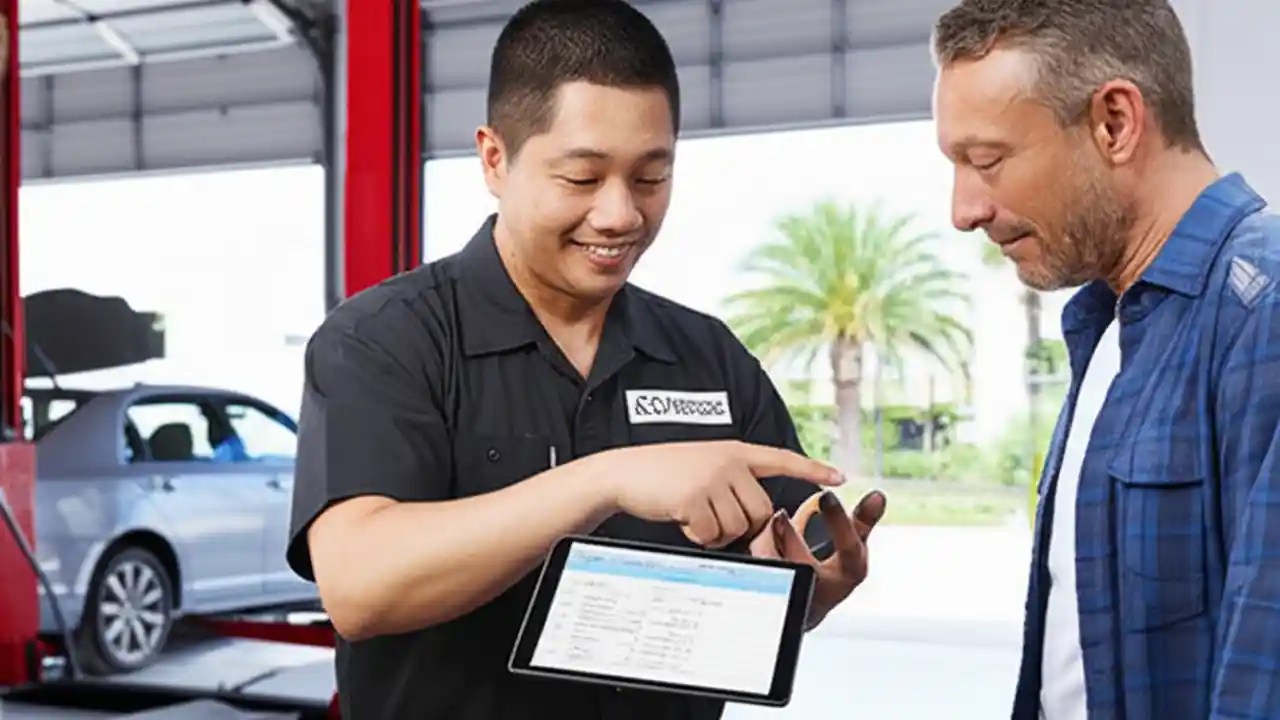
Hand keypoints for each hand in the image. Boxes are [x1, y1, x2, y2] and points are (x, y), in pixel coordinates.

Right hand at [602, 440, 844, 548]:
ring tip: (691, 514)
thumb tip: (757, 519)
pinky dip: (697, 536)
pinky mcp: (695, 497)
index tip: (840, 477)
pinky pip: (712, 535)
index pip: (781, 458)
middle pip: (762, 511)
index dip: (811, 470)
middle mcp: (729, 461)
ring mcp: (713, 478)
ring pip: (738, 527)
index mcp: (734, 451)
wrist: (623, 473)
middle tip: (710, 519)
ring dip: (716, 532)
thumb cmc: (662, 476)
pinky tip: (680, 519)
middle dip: (741, 526)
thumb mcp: (703, 466)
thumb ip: (732, 481)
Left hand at [749, 489, 886, 628]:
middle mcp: (825, 587)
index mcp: (850, 571)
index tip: (826, 495)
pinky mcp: (775, 598)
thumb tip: (878, 494)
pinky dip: (759, 553)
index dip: (838, 522)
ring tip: (770, 522)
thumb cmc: (833, 571)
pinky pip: (760, 573)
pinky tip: (758, 539)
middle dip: (793, 540)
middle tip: (781, 514)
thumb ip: (863, 521)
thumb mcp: (853, 547)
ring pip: (776, 569)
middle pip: (807, 565)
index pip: (849, 547)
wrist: (809, 607)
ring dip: (769, 544)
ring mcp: (798, 594)